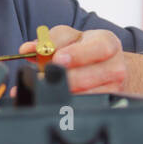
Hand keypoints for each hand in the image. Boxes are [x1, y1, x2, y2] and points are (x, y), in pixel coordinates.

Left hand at [19, 25, 142, 95]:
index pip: (98, 48)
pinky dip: (66, 103)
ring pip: (86, 94)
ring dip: (62, 92)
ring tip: (43, 87)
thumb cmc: (86, 48)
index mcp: (107, 43)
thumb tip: (27, 49)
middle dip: (64, 77)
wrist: (110, 65)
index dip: (78, 54)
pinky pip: (84, 106)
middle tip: (44, 77)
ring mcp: (114, 88)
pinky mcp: (106, 104)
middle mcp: (115, 66)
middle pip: (90, 76)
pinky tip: (52, 99)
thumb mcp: (70, 36)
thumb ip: (48, 40)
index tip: (58, 58)